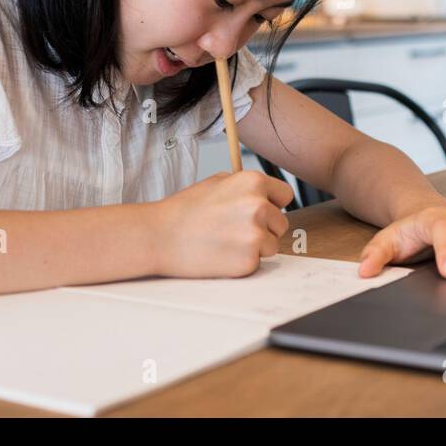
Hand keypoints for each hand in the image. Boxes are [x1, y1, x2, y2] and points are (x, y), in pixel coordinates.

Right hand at [151, 170, 293, 277]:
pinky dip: (243, 262)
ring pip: (272, 245)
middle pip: (281, 223)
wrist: (160, 236)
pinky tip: (221, 254)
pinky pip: (258, 263)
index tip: (259, 210)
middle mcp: (259, 206)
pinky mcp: (249, 261)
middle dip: (265, 227)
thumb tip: (266, 194)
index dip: (272, 204)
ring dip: (256, 246)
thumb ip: (244, 186)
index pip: (285, 195)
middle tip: (234, 229)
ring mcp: (255, 235)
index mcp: (253, 182)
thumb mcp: (217, 182)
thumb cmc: (184, 210)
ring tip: (226, 241)